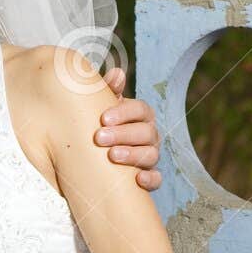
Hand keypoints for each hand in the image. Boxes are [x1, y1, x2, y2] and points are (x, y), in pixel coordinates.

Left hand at [96, 64, 161, 190]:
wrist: (94, 156)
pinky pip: (157, 179)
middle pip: (146, 132)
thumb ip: (108, 90)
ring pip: (151, 154)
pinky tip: (137, 179)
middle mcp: (149, 135)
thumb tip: (117, 73)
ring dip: (133, 155)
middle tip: (99, 138)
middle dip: (123, 134)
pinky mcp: (149, 178)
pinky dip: (150, 179)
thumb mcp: (100, 106)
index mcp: (140, 116)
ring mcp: (150, 156)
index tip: (103, 118)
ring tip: (112, 156)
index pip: (141, 110)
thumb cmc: (100, 125)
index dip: (124, 112)